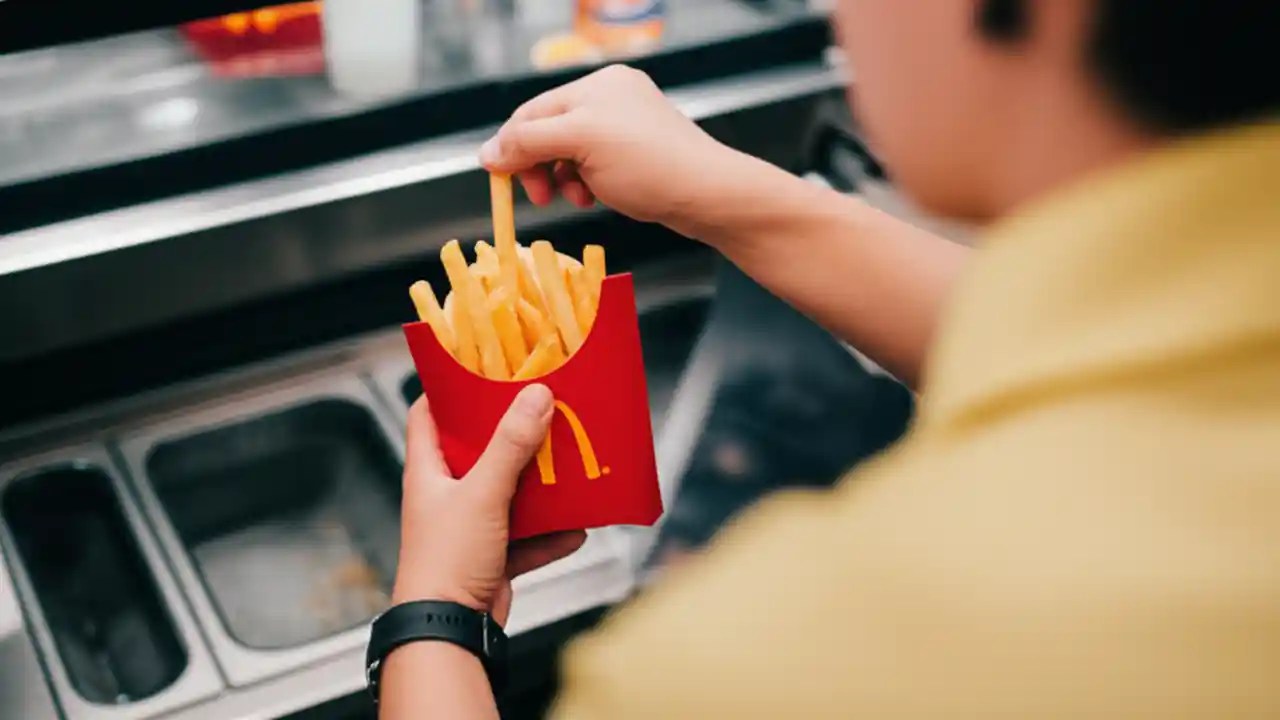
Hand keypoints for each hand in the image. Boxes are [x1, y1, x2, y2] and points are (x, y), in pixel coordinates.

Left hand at [393, 385, 586, 624]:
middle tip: (542, 413)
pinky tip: (576, 528)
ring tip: (568, 465)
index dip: (450, 390)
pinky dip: (550, 535)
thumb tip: (534, 397)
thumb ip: (510, 445)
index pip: (428, 415)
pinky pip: (526, 538)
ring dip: (538, 485)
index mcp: (428, 472)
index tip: (482, 371)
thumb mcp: (483, 492)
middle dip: (512, 435)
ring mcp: (468, 527)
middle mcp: (445, 496)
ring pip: (508, 494)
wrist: (448, 629)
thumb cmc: (446, 561)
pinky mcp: (491, 557)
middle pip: (478, 452)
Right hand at [478, 64, 754, 237]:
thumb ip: (528, 143)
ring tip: (575, 198)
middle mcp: (611, 97)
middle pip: (550, 131)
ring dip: (561, 177)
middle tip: (540, 197)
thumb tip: (487, 154)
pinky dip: (585, 181)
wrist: (708, 195)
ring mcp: (627, 124)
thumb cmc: (649, 167)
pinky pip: (594, 163)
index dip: (511, 147)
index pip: (532, 113)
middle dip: (539, 165)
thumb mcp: (579, 145)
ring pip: (571, 151)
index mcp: (596, 85)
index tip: (500, 180)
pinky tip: (594, 196)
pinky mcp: (639, 152)